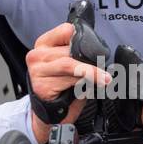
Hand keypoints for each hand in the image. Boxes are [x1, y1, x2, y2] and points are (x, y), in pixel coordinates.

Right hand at [26, 21, 110, 143]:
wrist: (51, 113)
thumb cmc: (62, 87)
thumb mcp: (70, 65)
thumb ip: (77, 54)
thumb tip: (98, 51)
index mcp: (44, 44)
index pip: (66, 31)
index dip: (82, 39)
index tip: (97, 49)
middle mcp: (36, 55)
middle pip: (69, 50)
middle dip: (90, 60)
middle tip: (105, 69)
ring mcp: (36, 71)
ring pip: (69, 64)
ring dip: (91, 72)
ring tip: (105, 78)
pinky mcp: (41, 86)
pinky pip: (67, 80)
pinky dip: (83, 83)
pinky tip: (91, 87)